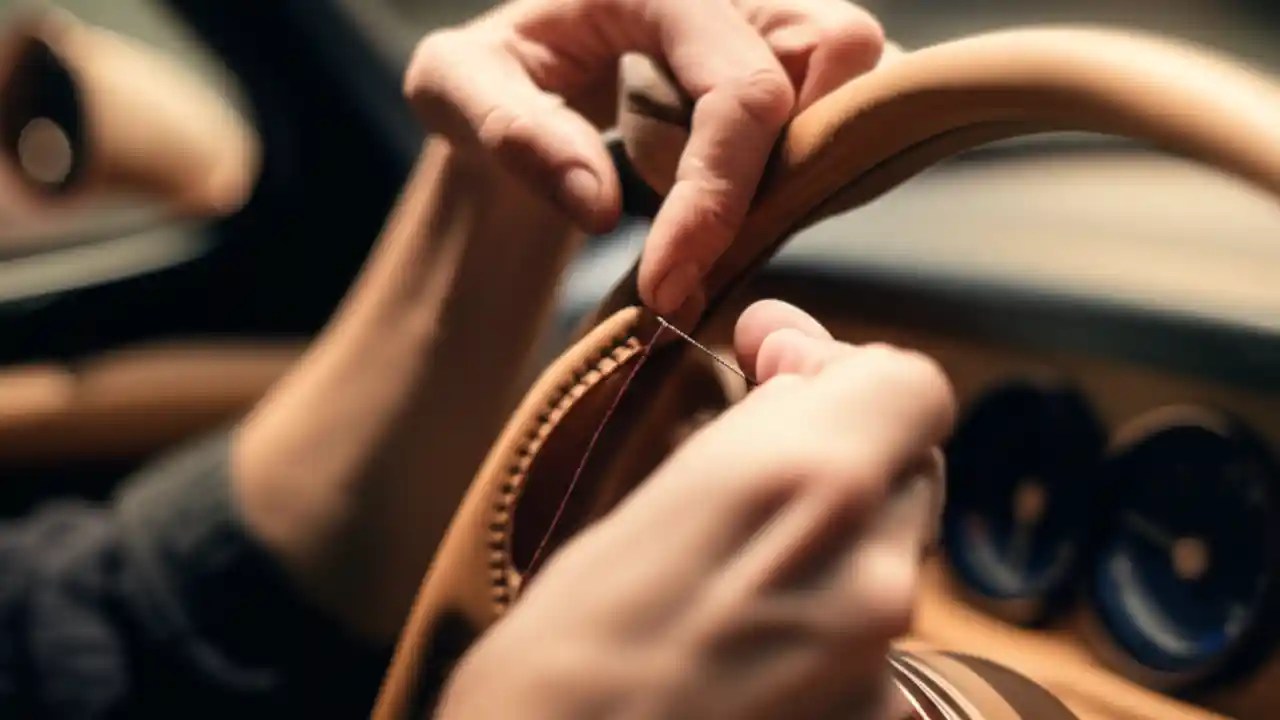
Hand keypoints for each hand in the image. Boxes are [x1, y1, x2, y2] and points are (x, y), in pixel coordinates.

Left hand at [403, 0, 885, 313]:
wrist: (519, 66)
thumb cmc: (487, 72)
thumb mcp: (453, 89)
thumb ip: (511, 133)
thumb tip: (600, 206)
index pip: (739, 88)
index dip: (718, 197)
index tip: (668, 287)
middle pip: (836, 49)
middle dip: (784, 167)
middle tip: (700, 250)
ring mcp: (769, 8)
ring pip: (860, 67)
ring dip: (805, 158)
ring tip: (709, 217)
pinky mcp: (787, 49)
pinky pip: (848, 95)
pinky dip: (813, 154)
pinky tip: (740, 197)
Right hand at [439, 299, 953, 718]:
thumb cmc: (566, 650)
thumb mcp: (650, 498)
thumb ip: (756, 422)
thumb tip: (802, 357)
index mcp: (807, 484)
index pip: (914, 386)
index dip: (853, 374)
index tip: (795, 378)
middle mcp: (872, 574)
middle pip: (910, 469)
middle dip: (847, 459)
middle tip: (758, 479)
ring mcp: (884, 664)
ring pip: (891, 557)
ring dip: (836, 547)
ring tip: (733, 584)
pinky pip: (878, 641)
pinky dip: (828, 629)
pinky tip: (752, 648)